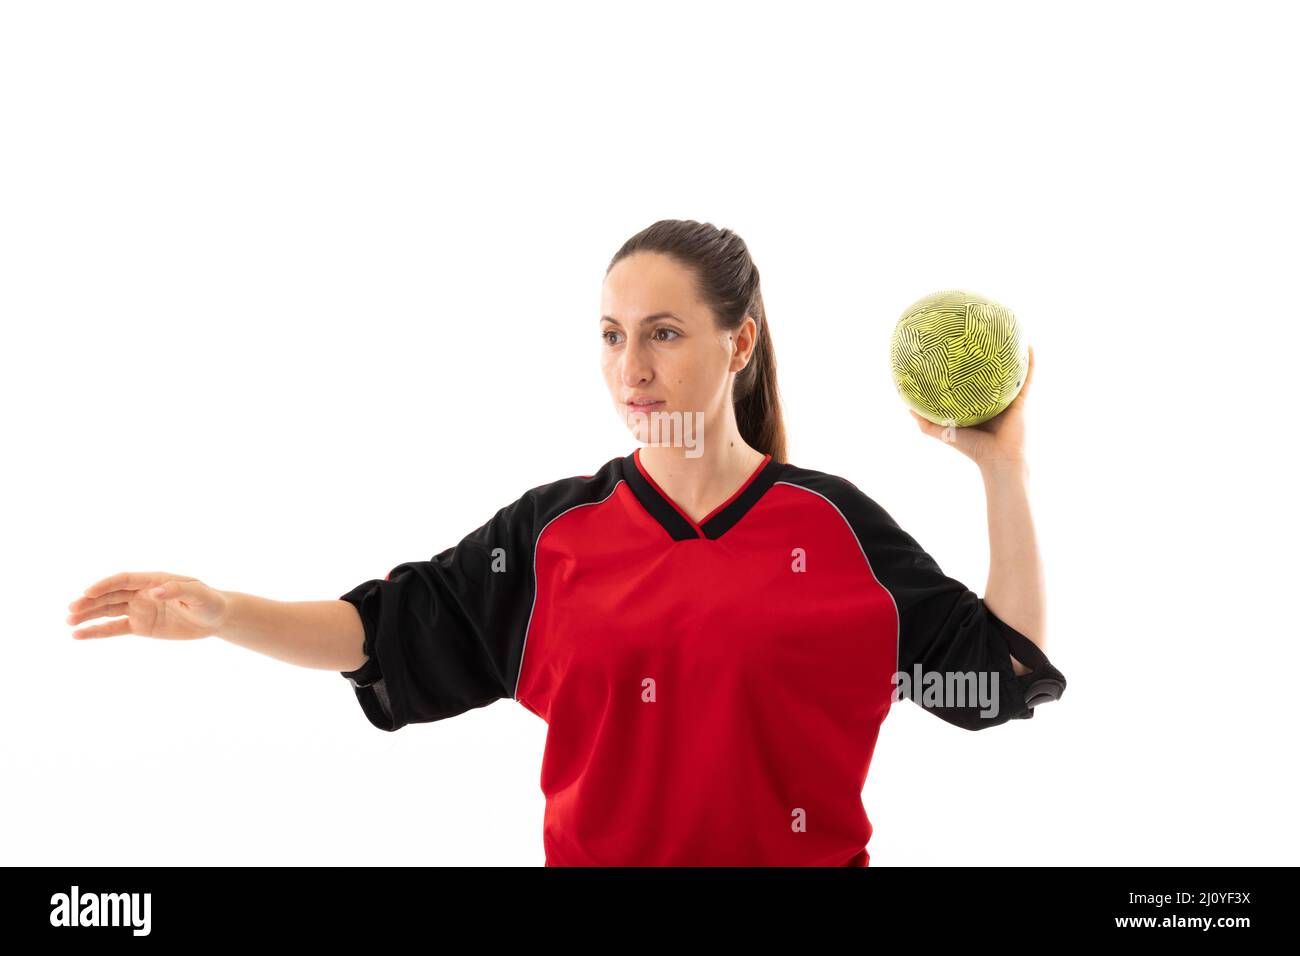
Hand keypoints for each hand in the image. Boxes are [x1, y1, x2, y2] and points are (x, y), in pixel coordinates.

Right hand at [67, 571, 228, 639]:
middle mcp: (142, 593)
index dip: (104, 585)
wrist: (216, 618)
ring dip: (88, 615)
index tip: (87, 592)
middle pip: (110, 595)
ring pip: (108, 611)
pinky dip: (97, 632)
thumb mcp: (199, 594)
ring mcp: (139, 609)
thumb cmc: (210, 602)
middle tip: (71, 611)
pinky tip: (79, 636)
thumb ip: (179, 590)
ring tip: (69, 622)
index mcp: (153, 580)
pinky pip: (114, 628)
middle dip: (89, 602)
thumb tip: (156, 591)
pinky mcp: (140, 626)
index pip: (123, 580)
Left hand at [909, 344, 1033, 467]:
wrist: (998, 460)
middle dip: (987, 355)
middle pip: (989, 373)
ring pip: (1011, 371)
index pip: (970, 382)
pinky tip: (1028, 344)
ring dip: (1011, 353)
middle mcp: (993, 399)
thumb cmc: (972, 449)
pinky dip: (1030, 361)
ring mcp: (1008, 398)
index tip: (955, 349)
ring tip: (1008, 332)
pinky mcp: (1021, 399)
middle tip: (979, 334)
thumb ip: (926, 422)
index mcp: (977, 405)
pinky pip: (1027, 376)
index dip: (964, 368)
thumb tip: (907, 407)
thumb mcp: (944, 433)